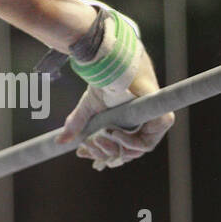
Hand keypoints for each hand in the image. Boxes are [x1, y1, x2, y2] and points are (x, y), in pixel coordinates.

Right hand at [56, 42, 174, 169]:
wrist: (118, 65)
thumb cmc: (108, 83)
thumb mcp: (89, 108)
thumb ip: (77, 125)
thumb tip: (59, 142)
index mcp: (125, 130)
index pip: (114, 153)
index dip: (98, 156)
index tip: (80, 152)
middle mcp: (139, 131)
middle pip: (123, 156)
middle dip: (103, 153)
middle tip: (90, 142)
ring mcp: (151, 127)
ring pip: (133, 153)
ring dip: (113, 149)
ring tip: (99, 136)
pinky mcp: (161, 121)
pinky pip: (147, 144)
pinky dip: (130, 143)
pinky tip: (114, 134)